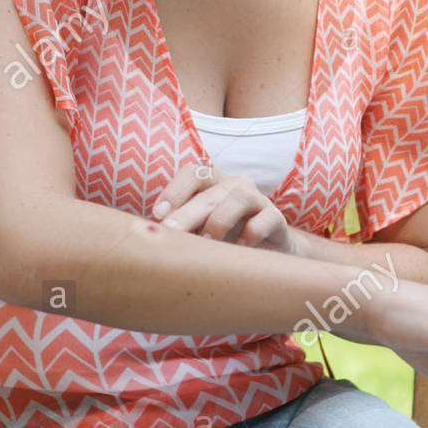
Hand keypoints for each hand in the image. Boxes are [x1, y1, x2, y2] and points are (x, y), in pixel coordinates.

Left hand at [151, 162, 300, 254]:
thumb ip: (179, 229)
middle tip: (171, 232)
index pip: (193, 173)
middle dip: (187, 212)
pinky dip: (251, 233)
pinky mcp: (277, 219)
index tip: (158, 214)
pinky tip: (239, 249)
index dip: (174, 190)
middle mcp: (235, 185)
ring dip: (219, 219)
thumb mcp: (198, 232)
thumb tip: (150, 238)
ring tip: (206, 242)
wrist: (268, 253)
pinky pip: (266, 220)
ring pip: (239, 197)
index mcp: (212, 183)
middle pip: (210, 191)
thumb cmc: (224, 240)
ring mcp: (258, 200)